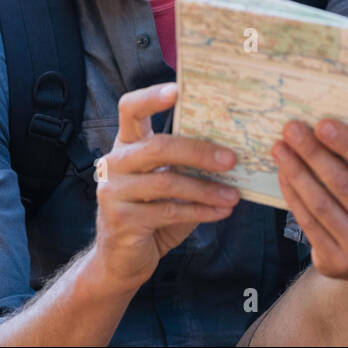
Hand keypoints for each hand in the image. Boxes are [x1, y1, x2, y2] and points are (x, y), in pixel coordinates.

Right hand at [92, 83, 241, 293]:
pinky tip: (222, 212)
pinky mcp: (121, 220)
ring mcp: (113, 191)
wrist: (122, 258)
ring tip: (234, 195)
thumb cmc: (153, 211)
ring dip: (207, 189)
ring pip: (167, 182)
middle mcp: (115, 162)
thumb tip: (234, 144)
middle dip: (199, 151)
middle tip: (232, 159)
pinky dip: (201, 212)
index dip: (151, 96)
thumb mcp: (167, 180)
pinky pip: (169, 211)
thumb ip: (185, 162)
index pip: (131, 109)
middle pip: (158, 146)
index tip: (178, 89)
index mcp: (127, 144)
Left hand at [272, 118, 347, 281]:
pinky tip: (284, 174)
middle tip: (291, 129)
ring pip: (321, 204)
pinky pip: (308, 222)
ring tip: (281, 148)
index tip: (321, 123)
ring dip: (297, 171)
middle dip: (314, 153)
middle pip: (343, 184)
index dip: (347, 145)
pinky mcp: (335, 263)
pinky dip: (293, 195)